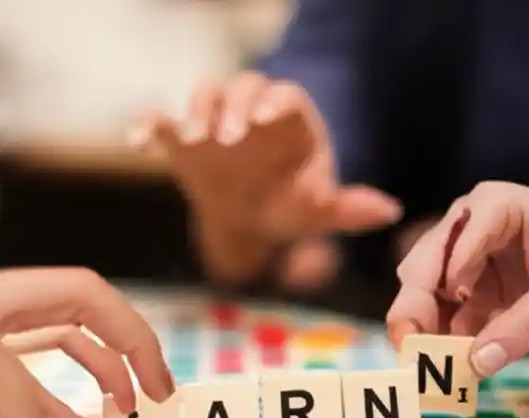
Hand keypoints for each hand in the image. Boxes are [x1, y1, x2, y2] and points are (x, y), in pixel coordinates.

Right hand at [130, 72, 400, 288]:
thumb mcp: (316, 211)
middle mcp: (252, 109)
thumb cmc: (288, 206)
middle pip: (244, 87)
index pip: (287, 96)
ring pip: (204, 93)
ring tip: (193, 138)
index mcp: (290, 119)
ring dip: (196, 109)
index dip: (278, 101)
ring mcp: (214, 119)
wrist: (245, 219)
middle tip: (229, 135)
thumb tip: (389, 211)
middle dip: (235, 106)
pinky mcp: (180, 136)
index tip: (270, 116)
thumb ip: (347, 209)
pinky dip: (148, 124)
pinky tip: (139, 142)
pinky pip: (160, 119)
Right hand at [386, 182, 528, 375]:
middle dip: (414, 313)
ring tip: (432, 368)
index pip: (451, 247)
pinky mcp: (467, 285)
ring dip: (424, 330)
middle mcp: (465, 224)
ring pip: (422, 294)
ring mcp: (461, 255)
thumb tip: (477, 365)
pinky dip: (442, 340)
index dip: (445, 289)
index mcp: (490, 206)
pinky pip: (443, 314)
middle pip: (421, 269)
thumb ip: (525, 325)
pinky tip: (450, 366)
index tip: (453, 332)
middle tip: (413, 356)